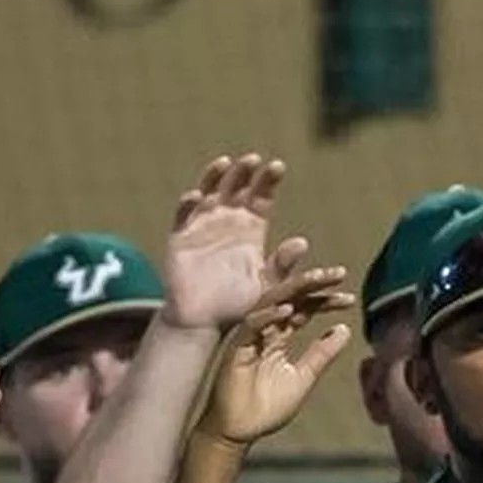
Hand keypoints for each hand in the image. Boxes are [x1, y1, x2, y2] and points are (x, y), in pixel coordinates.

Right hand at [160, 155, 304, 331]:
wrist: (201, 322)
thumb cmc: (235, 305)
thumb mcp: (264, 286)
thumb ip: (282, 266)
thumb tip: (302, 243)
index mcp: (251, 229)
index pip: (261, 196)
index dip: (268, 180)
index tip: (277, 166)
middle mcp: (227, 222)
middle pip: (237, 187)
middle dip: (245, 172)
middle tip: (254, 159)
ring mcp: (202, 226)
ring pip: (209, 192)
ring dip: (216, 176)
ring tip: (226, 163)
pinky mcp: (180, 238)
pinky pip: (183, 216)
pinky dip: (188, 204)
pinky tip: (196, 196)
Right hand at [195, 270, 354, 447]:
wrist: (238, 431)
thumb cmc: (266, 407)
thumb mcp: (303, 377)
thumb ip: (322, 354)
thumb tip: (346, 328)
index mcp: (279, 335)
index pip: (304, 308)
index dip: (325, 300)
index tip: (350, 299)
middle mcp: (264, 330)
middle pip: (289, 296)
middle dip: (313, 282)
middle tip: (338, 273)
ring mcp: (249, 337)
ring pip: (270, 302)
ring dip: (294, 288)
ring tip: (317, 278)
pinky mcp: (235, 349)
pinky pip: (250, 326)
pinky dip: (268, 316)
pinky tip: (288, 310)